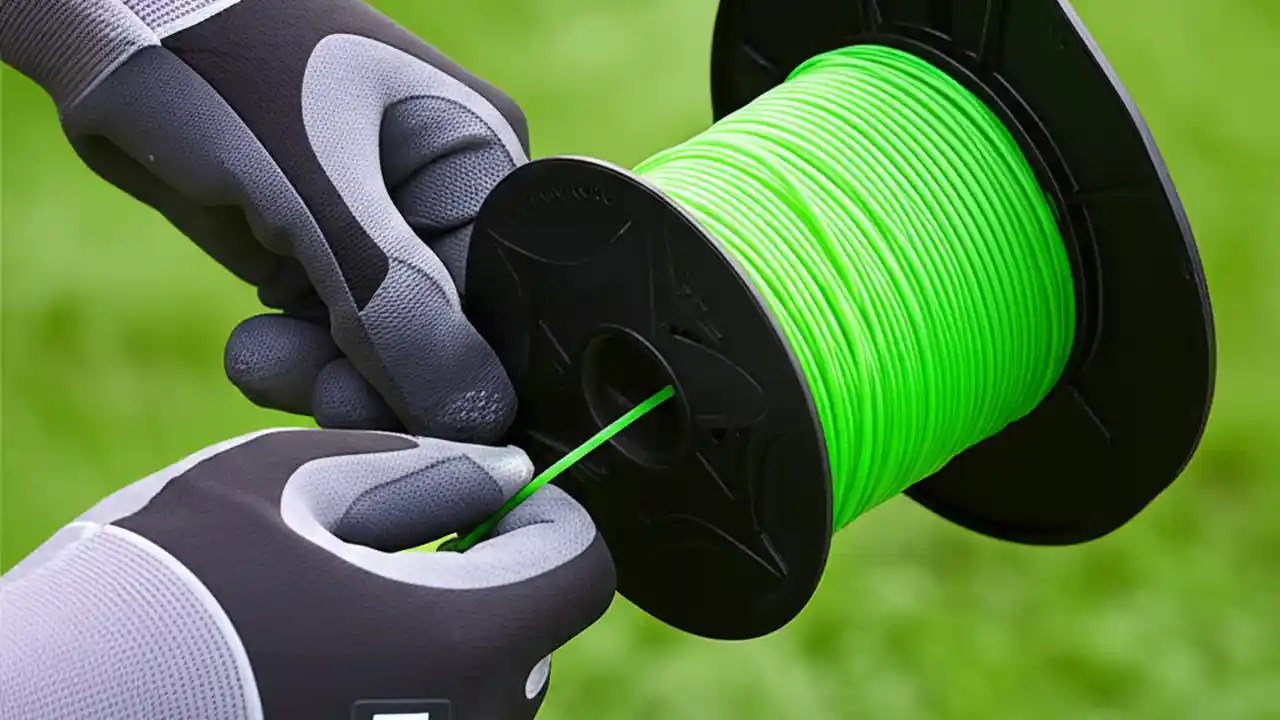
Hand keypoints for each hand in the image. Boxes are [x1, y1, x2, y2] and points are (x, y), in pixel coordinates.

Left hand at [0, 0, 526, 440]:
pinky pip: (328, 343)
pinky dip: (291, 362)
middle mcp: (442, 206)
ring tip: (263, 363)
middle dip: (387, 384)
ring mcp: (378, 236)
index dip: (468, 374)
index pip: (504, 303)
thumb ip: (400, 310)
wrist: (107, 24)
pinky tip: (252, 348)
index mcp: (482, 166)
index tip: (419, 427)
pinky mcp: (317, 258)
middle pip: (448, 339)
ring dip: (326, 379)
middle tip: (327, 405)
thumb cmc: (228, 72)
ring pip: (383, 354)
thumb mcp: (321, 194)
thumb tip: (482, 419)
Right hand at [0, 429, 614, 718]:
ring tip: (334, 609)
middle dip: (486, 578)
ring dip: (440, 638)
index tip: (494, 495)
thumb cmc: (166, 586)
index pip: (582, 568)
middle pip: (532, 636)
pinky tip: (315, 665)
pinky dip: (402, 692)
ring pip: (482, 693)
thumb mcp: (290, 483)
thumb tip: (504, 475)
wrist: (48, 717)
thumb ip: (420, 471)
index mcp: (461, 637)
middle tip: (389, 546)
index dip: (549, 517)